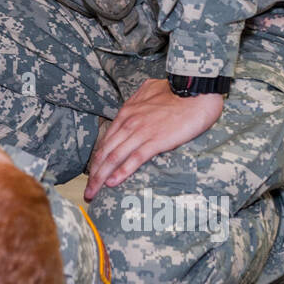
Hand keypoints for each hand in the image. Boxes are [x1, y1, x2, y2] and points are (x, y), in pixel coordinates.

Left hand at [84, 79, 223, 200]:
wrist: (195, 92)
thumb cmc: (176, 91)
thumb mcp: (149, 90)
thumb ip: (138, 99)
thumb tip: (136, 102)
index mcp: (126, 112)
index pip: (106, 141)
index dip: (97, 160)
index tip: (92, 174)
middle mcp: (128, 123)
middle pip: (105, 152)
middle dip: (94, 174)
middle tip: (88, 191)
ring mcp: (140, 132)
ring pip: (114, 158)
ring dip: (101, 178)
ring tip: (93, 193)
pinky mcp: (155, 141)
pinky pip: (134, 159)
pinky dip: (121, 172)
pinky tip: (112, 183)